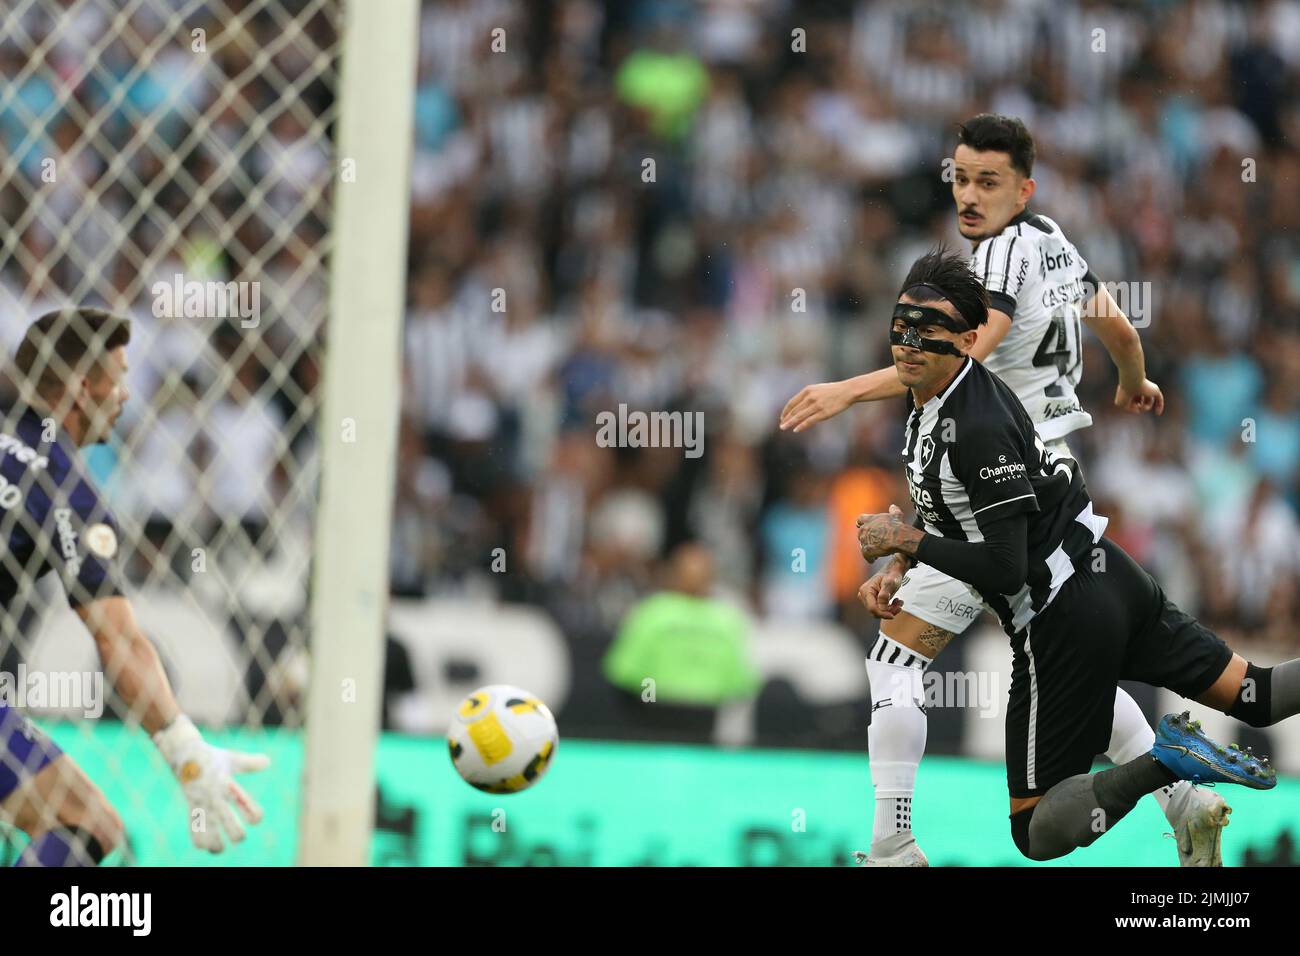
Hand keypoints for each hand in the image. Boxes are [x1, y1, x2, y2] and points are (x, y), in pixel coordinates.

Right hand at [152, 715, 268, 852]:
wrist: (182, 753)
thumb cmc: (212, 757)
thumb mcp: (232, 759)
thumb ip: (250, 763)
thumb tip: (268, 762)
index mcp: (228, 785)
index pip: (246, 805)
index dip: (254, 815)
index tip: (255, 816)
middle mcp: (216, 796)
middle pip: (231, 825)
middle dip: (237, 835)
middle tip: (238, 835)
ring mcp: (201, 804)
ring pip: (209, 835)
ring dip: (216, 844)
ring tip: (220, 846)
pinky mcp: (190, 809)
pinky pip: (193, 831)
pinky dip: (201, 842)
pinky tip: (207, 843)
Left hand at [779, 380, 857, 432]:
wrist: (847, 391)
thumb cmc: (833, 391)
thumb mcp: (817, 389)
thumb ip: (807, 396)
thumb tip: (799, 406)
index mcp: (807, 391)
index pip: (792, 403)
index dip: (785, 411)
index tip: (782, 418)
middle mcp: (810, 397)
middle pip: (794, 410)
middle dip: (786, 419)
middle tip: (781, 426)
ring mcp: (816, 405)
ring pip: (799, 416)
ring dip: (790, 423)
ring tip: (784, 428)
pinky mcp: (823, 413)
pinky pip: (809, 421)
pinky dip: (801, 426)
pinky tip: (796, 430)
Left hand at [856, 504, 918, 562]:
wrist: (898, 537)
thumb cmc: (897, 525)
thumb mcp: (896, 515)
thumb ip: (893, 510)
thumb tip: (893, 506)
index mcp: (870, 519)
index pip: (860, 520)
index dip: (861, 523)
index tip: (861, 526)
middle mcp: (864, 529)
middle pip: (860, 534)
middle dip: (866, 537)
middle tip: (873, 541)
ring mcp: (864, 540)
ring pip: (863, 545)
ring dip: (868, 548)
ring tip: (876, 552)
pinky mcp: (867, 550)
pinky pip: (866, 556)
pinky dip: (869, 558)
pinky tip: (873, 560)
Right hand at [859, 566, 905, 618]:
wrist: (892, 571)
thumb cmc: (891, 575)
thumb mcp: (890, 583)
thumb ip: (884, 595)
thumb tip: (881, 608)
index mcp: (866, 590)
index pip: (872, 608)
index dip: (882, 614)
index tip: (893, 615)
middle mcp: (863, 595)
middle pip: (875, 611)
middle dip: (888, 611)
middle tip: (899, 605)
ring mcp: (867, 598)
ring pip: (878, 612)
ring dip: (890, 610)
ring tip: (899, 602)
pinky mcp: (872, 600)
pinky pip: (880, 610)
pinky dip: (889, 608)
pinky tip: (896, 602)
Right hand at [1115, 379, 1163, 414]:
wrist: (1132, 382)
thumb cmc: (1125, 393)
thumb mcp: (1122, 405)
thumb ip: (1130, 409)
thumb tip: (1139, 410)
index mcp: (1131, 388)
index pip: (1133, 400)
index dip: (1131, 406)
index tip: (1128, 406)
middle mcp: (1140, 388)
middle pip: (1141, 401)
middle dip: (1138, 406)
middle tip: (1137, 406)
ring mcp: (1148, 389)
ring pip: (1150, 401)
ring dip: (1146, 407)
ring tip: (1142, 406)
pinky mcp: (1155, 390)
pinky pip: (1160, 400)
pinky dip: (1159, 407)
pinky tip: (1158, 413)